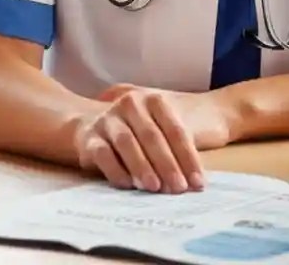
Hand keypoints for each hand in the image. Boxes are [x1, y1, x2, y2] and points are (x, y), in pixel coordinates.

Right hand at [72, 84, 232, 193]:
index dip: (188, 157)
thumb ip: (175, 152)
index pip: (175, 130)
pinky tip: (129, 186)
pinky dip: (117, 170)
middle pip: (153, 136)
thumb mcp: (161, 132)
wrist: (96, 126)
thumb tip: (194, 183)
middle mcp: (131, 104)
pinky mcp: (90, 136)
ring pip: (127, 142)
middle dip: (168, 164)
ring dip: (143, 167)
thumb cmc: (139, 133)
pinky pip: (104, 154)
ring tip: (155, 187)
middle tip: (178, 188)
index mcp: (154, 100)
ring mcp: (109, 119)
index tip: (198, 183)